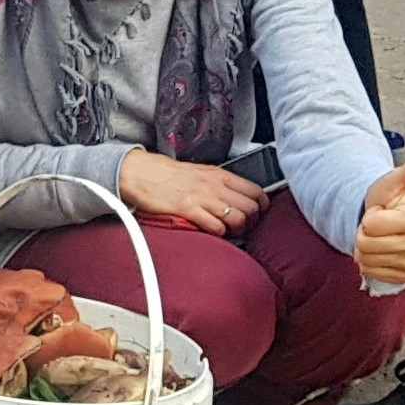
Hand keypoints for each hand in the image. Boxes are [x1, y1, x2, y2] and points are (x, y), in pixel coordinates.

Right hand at [117, 150, 266, 234]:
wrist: (142, 173)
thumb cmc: (169, 175)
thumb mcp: (201, 172)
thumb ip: (221, 183)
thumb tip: (238, 196)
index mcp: (220, 175)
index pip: (256, 191)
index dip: (262, 206)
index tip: (257, 213)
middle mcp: (215, 186)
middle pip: (251, 208)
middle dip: (251, 221)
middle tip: (243, 226)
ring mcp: (202, 198)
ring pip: (237, 218)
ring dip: (237, 229)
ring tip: (228, 231)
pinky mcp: (188, 210)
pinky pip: (216, 227)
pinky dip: (219, 233)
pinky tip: (212, 231)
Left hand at [354, 145, 404, 288]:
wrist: (390, 221)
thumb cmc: (391, 200)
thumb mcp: (396, 180)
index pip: (372, 225)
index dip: (369, 217)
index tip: (380, 211)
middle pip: (367, 245)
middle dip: (364, 233)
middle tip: (377, 226)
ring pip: (368, 261)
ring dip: (364, 249)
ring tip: (378, 237)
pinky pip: (372, 274)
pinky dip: (369, 264)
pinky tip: (379, 252)